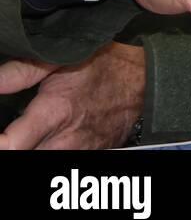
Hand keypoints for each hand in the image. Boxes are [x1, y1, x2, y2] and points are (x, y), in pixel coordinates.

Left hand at [0, 43, 144, 148]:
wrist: (146, 76)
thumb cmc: (105, 63)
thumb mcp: (59, 58)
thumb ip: (19, 73)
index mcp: (54, 114)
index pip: (9, 147)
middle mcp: (66, 140)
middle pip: (24, 157)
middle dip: (14, 146)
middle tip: (11, 133)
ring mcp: (81, 151)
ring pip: (43, 161)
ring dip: (32, 148)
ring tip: (27, 136)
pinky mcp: (91, 154)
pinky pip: (62, 160)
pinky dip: (51, 150)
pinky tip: (51, 137)